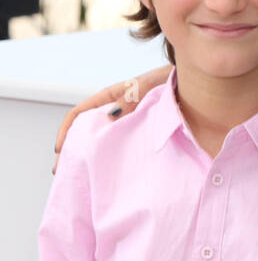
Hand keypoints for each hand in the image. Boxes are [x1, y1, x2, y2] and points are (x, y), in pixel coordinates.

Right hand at [52, 64, 171, 172]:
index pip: (79, 114)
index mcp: (111, 97)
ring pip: (102, 142)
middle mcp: (116, 111)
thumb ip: (131, 97)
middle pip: (86, 131)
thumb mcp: (149, 85)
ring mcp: (127, 124)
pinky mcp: (141, 134)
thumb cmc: (171, 80)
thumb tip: (110, 116)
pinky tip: (110, 176)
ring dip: (90, 159)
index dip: (66, 131)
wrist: (193, 86)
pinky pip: (122, 148)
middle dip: (72, 151)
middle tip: (64, 173)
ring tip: (82, 180)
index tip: (60, 150)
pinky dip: (112, 160)